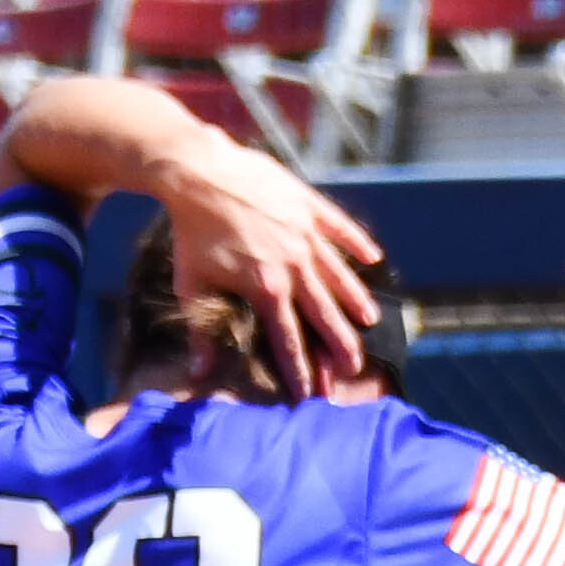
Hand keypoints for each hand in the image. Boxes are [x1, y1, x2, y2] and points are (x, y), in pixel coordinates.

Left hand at [158, 129, 390, 394]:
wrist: (198, 171)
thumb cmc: (191, 232)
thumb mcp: (192, 285)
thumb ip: (201, 332)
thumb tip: (200, 372)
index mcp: (267, 288)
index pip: (289, 339)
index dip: (300, 369)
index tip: (310, 394)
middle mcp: (294, 264)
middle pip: (324, 313)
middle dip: (340, 344)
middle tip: (354, 368)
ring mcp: (305, 233)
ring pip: (338, 273)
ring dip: (355, 299)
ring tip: (370, 320)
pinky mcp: (308, 205)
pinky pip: (340, 228)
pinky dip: (357, 243)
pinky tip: (373, 258)